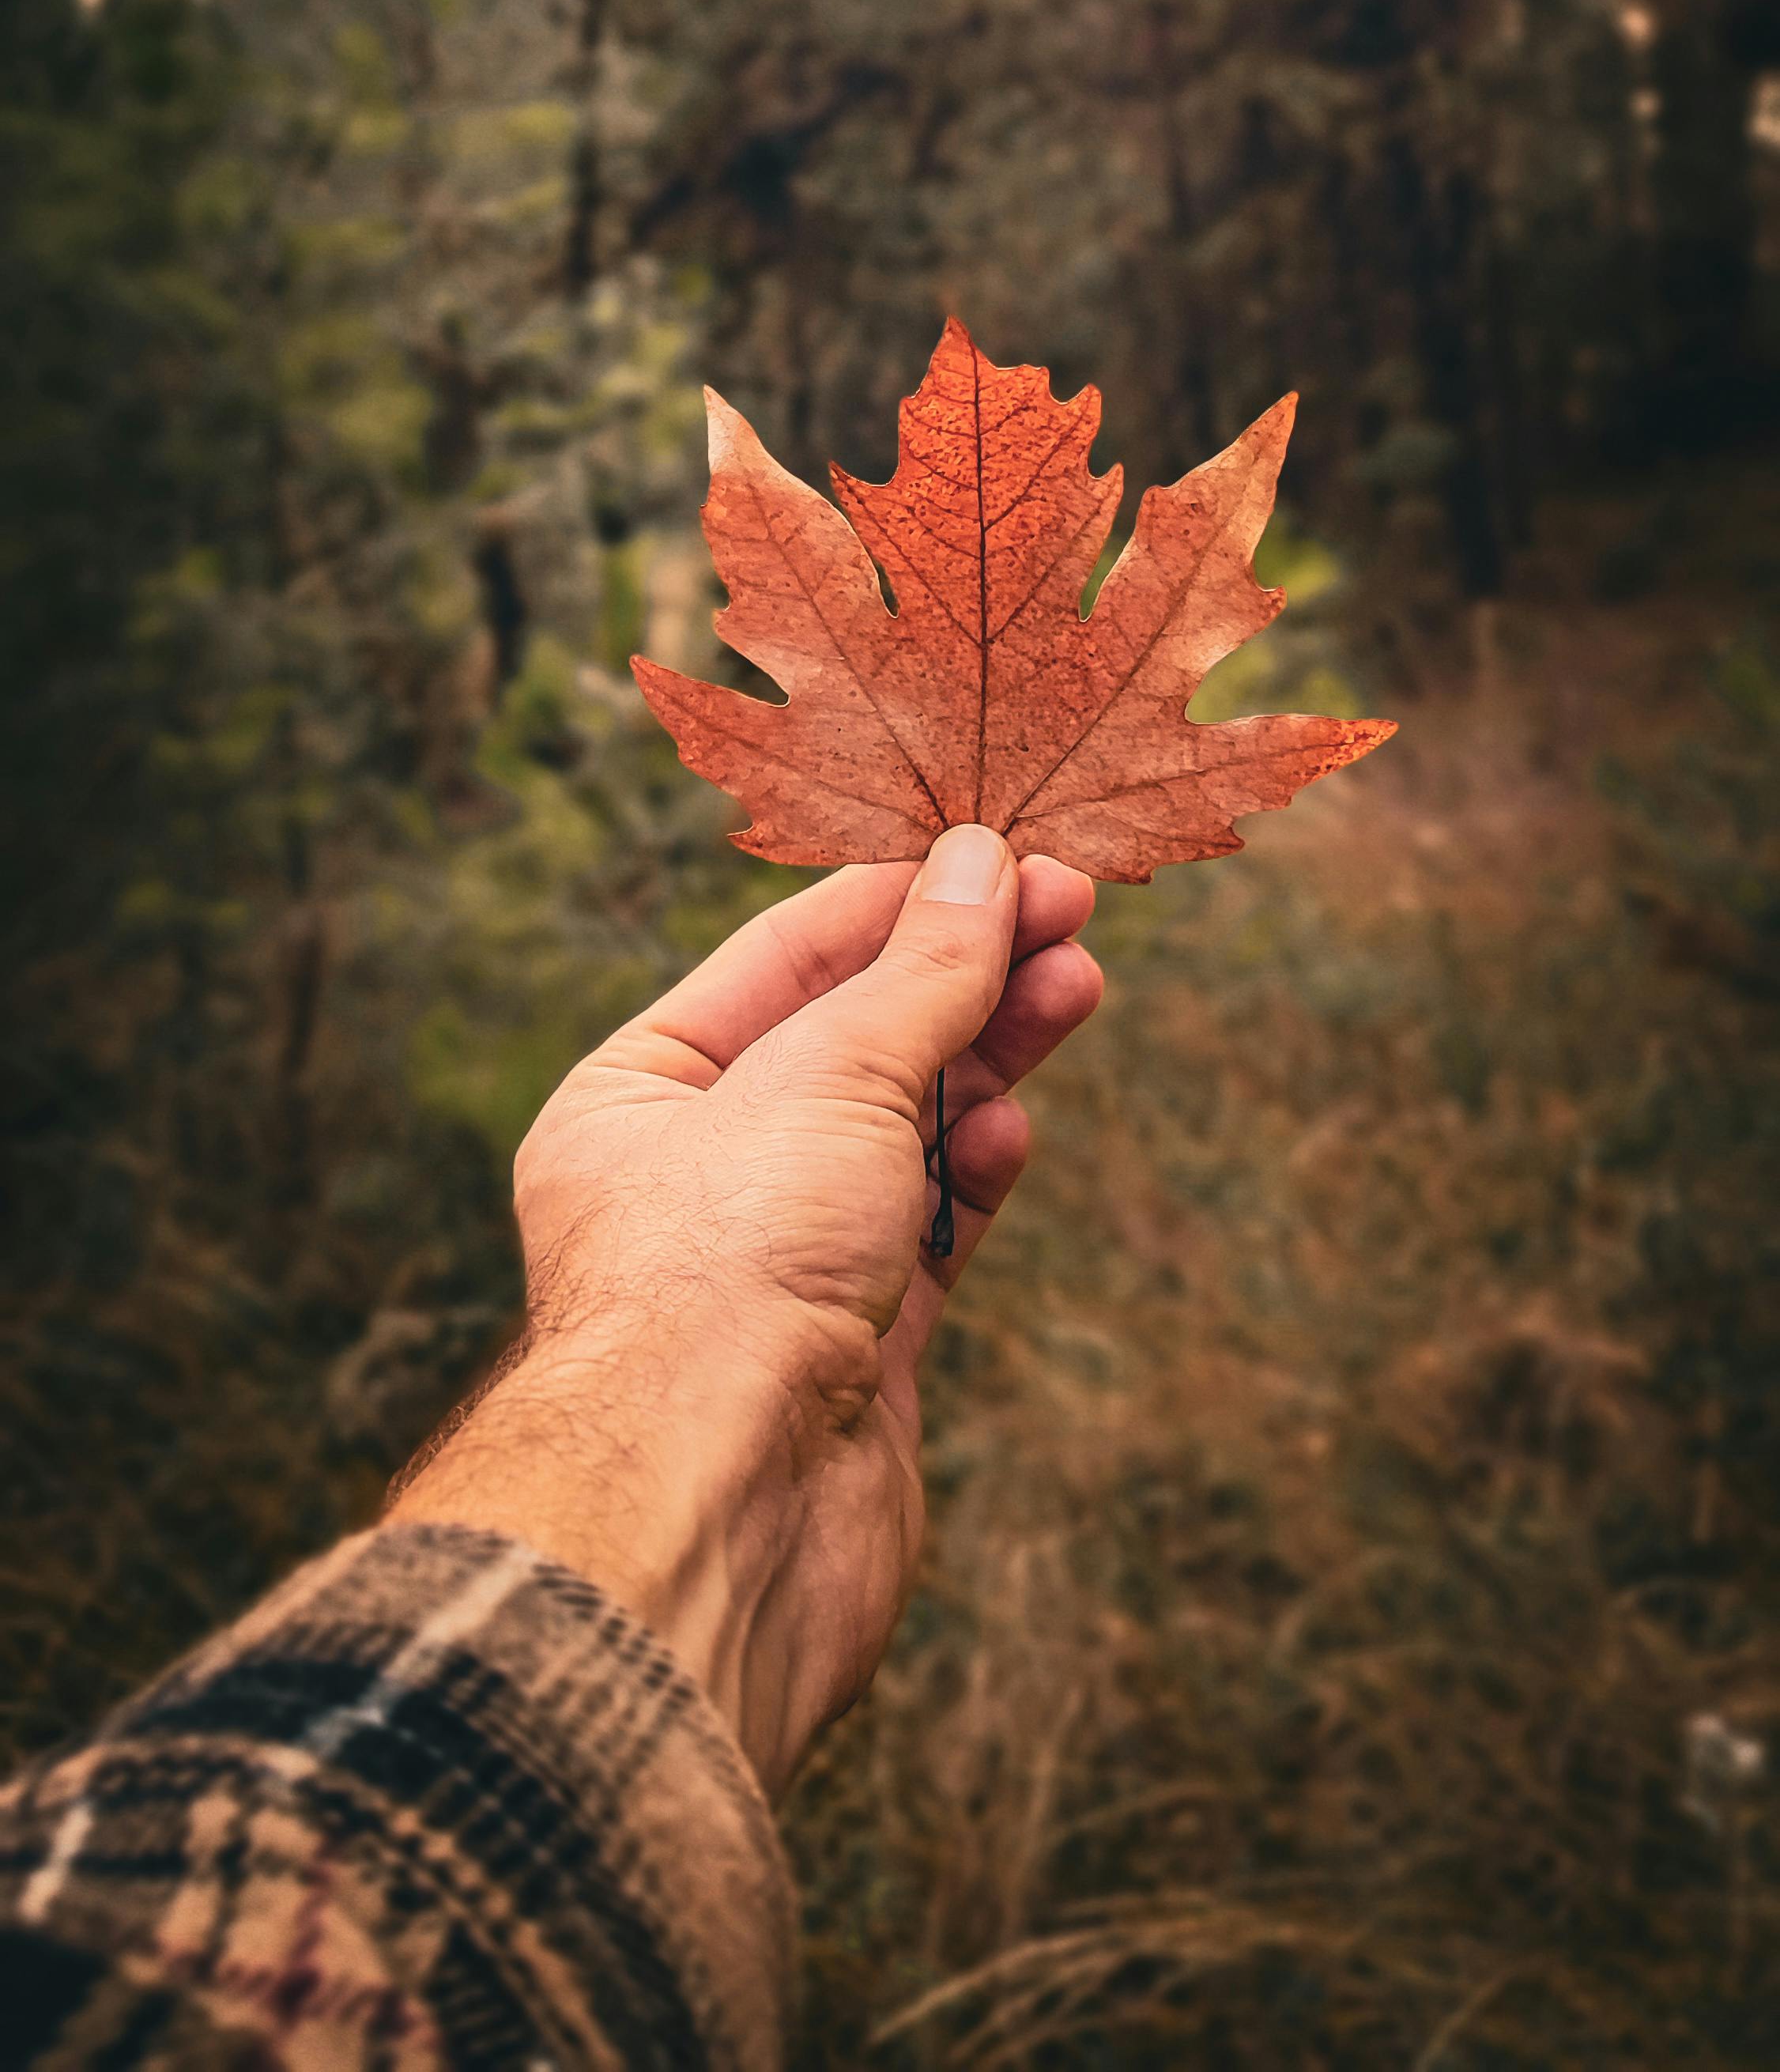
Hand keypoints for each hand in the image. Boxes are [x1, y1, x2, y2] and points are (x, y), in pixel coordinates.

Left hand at [385, 826, 1100, 1797]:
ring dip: (989, 1059)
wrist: (723, 1517)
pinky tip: (1018, 1129)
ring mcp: (778, 1268)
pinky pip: (930, 1233)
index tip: (1006, 852)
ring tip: (1078, 989)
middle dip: (964, 973)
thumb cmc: (723, 1277)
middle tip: (1076, 912)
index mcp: (632, 1100)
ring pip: (904, 1133)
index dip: (896, 899)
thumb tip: (982, 864)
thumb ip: (921, 974)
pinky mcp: (855, 1352)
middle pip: (852, 1041)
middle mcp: (695, 1179)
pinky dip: (978, 1173)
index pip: (780, 961)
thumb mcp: (829, 1076)